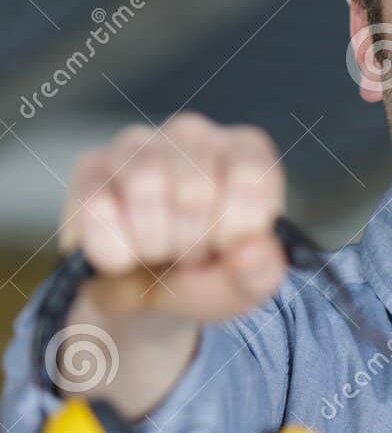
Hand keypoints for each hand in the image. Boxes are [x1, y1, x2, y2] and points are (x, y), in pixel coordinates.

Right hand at [58, 112, 287, 323]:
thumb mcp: (237, 289)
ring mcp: (138, 143)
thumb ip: (258, 276)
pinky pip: (97, 206)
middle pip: (195, 188)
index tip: (225, 251)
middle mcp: (195, 133)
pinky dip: (111, 251)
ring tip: (157, 254)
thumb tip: (259, 251)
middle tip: (187, 258)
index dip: (233, 234)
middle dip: (191, 246)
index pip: (250, 181)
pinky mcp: (91, 166)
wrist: (140, 299)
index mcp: (247, 152)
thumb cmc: (201, 277)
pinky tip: (121, 256)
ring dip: (152, 244)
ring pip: (145, 184)